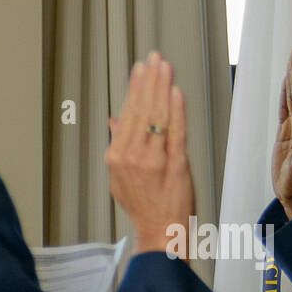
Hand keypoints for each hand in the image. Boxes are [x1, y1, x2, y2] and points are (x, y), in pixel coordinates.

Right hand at [106, 51, 195, 258]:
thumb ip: (118, 145)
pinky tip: (176, 93)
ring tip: (165, 67)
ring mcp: (154, 160)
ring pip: (158, 116)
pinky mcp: (176, 165)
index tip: (141, 69)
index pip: (127, 113)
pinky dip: (177, 111)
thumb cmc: (143, 207)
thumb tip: (115, 121)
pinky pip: (175, 133)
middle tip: (155, 58)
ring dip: (162, 88)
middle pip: (142, 109)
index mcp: (117, 156)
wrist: (160, 233)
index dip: (135, 88)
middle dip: (149, 80)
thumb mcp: (119, 177)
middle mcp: (132, 156)